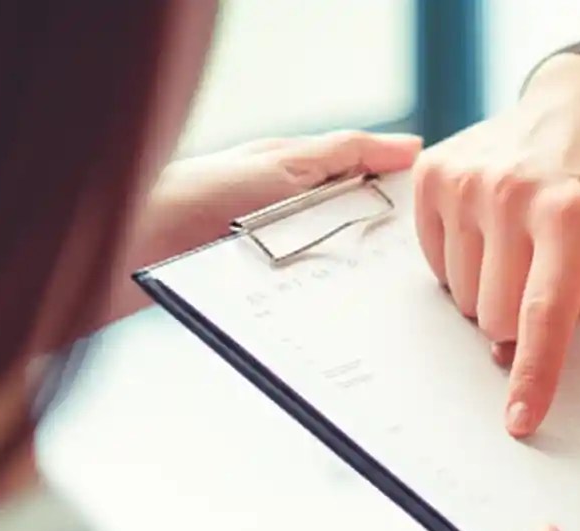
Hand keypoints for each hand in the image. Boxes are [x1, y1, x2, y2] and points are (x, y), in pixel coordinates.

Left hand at [107, 131, 421, 322]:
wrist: (137, 244)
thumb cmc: (205, 193)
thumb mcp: (285, 164)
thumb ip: (347, 154)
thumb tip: (412, 147)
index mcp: (307, 184)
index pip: (376, 198)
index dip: (409, 217)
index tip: (442, 237)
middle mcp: (296, 226)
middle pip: (360, 249)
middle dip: (386, 269)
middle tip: (423, 289)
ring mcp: (278, 266)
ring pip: (336, 286)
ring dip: (356, 301)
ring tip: (388, 318)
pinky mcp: (260, 302)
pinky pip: (305, 313)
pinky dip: (323, 320)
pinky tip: (342, 333)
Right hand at [414, 54, 579, 436]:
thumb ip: (578, 310)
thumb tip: (508, 352)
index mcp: (571, 218)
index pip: (543, 318)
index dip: (533, 378)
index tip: (521, 421)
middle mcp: (512, 195)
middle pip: (494, 317)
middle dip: (516, 321)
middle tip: (541, 279)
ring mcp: (467, 181)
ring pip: (460, 294)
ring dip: (488, 288)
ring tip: (519, 245)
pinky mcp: (433, 172)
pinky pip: (434, 259)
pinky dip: (462, 259)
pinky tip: (490, 228)